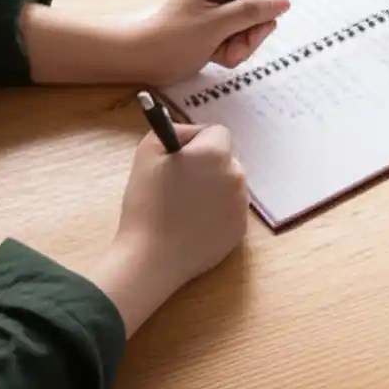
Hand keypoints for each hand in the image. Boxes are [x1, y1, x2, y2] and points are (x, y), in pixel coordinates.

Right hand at [92, 124, 248, 335]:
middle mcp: (237, 176)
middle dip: (206, 165)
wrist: (153, 256)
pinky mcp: (240, 230)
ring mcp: (241, 205)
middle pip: (225, 159)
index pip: (217, 132)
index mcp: (216, 154)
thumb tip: (188, 133)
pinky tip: (192, 223)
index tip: (179, 155)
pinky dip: (215, 212)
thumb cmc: (146, 203)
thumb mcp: (147, 153)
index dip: (196, 140)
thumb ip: (171, 131)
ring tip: (183, 206)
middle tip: (179, 181)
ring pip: (228, 185)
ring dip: (212, 188)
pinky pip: (229, 210)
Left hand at [127, 0, 290, 83]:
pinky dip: (233, 52)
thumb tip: (283, 2)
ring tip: (221, 53)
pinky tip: (215, 56)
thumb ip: (251, 11)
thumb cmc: (172, 39)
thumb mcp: (216, 25)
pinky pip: (241, 40)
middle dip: (253, 31)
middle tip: (236, 44)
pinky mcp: (217, 32)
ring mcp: (219, 14)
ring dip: (242, 45)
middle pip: (259, 5)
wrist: (143, 61)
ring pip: (252, 26)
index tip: (263, 19)